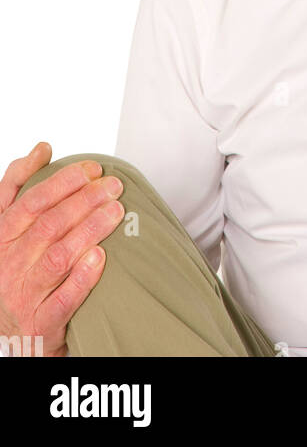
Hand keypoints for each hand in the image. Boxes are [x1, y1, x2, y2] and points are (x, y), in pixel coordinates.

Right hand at [0, 142, 125, 357]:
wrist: (15, 336)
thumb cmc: (18, 271)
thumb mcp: (10, 228)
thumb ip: (19, 186)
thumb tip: (42, 148)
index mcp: (1, 239)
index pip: (30, 202)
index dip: (63, 182)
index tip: (93, 169)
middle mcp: (8, 266)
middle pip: (48, 226)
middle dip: (85, 200)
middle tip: (114, 186)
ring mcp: (23, 296)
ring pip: (58, 257)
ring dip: (90, 230)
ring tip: (116, 212)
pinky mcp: (41, 324)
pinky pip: (63, 300)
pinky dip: (83, 277)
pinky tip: (101, 257)